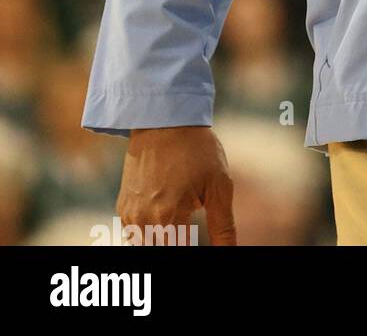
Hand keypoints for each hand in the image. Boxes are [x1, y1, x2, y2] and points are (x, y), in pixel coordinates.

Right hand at [117, 125, 235, 245]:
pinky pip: (134, 236)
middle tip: (190, 230)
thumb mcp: (220, 186)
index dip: (192, 256)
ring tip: (180, 228)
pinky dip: (149, 236)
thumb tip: (230, 252)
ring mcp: (130, 216)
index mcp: (169, 218)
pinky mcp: (123, 208)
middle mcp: (144, 221)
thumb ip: (224, 227)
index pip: (178, 257)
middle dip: (177, 246)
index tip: (196, 240)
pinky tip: (165, 222)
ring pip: (145, 247)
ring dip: (163, 243)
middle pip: (160, 253)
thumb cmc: (197, 151)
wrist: (163, 121)